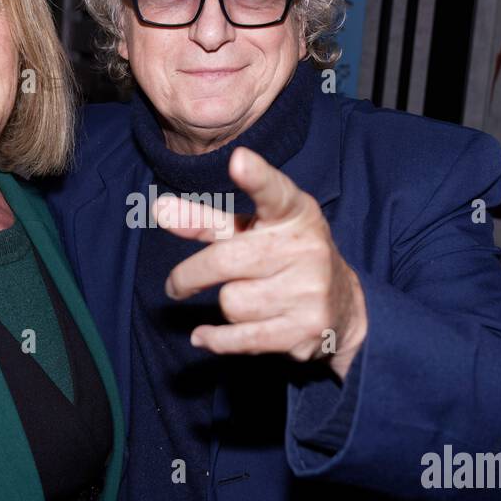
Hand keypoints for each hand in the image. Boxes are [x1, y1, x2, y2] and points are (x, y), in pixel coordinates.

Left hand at [157, 146, 367, 378]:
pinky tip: (205, 336)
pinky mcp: (304, 330)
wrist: (342, 307)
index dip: (256, 177)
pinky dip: (216, 339)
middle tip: (176, 286)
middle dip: (191, 277)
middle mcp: (306, 247)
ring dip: (226, 305)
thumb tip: (158, 209)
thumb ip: (205, 221)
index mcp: (293, 213)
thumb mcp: (251, 231)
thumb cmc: (283, 257)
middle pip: (224, 260)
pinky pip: (240, 338)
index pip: (274, 192)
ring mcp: (309, 290)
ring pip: (231, 302)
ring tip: (247, 300)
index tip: (239, 161)